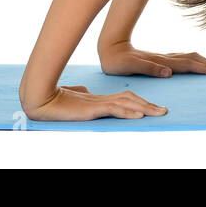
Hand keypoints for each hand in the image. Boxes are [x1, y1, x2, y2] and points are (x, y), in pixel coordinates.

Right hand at [24, 85, 166, 121]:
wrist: (40, 99)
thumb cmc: (55, 99)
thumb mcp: (73, 99)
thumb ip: (82, 95)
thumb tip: (85, 92)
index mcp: (100, 99)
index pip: (126, 98)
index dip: (141, 102)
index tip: (153, 108)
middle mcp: (102, 99)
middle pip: (132, 99)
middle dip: (149, 105)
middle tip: (165, 111)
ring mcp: (98, 103)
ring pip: (127, 103)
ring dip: (145, 108)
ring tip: (159, 113)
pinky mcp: (92, 108)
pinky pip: (114, 109)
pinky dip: (128, 112)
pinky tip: (139, 115)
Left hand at [99, 41, 205, 77]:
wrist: (110, 47)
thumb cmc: (118, 61)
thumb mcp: (131, 66)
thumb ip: (150, 68)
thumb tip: (169, 72)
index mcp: (162, 61)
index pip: (188, 65)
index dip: (204, 68)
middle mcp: (166, 58)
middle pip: (194, 59)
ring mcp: (165, 57)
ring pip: (191, 58)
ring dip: (205, 62)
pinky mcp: (161, 59)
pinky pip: (184, 59)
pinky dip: (196, 61)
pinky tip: (198, 64)